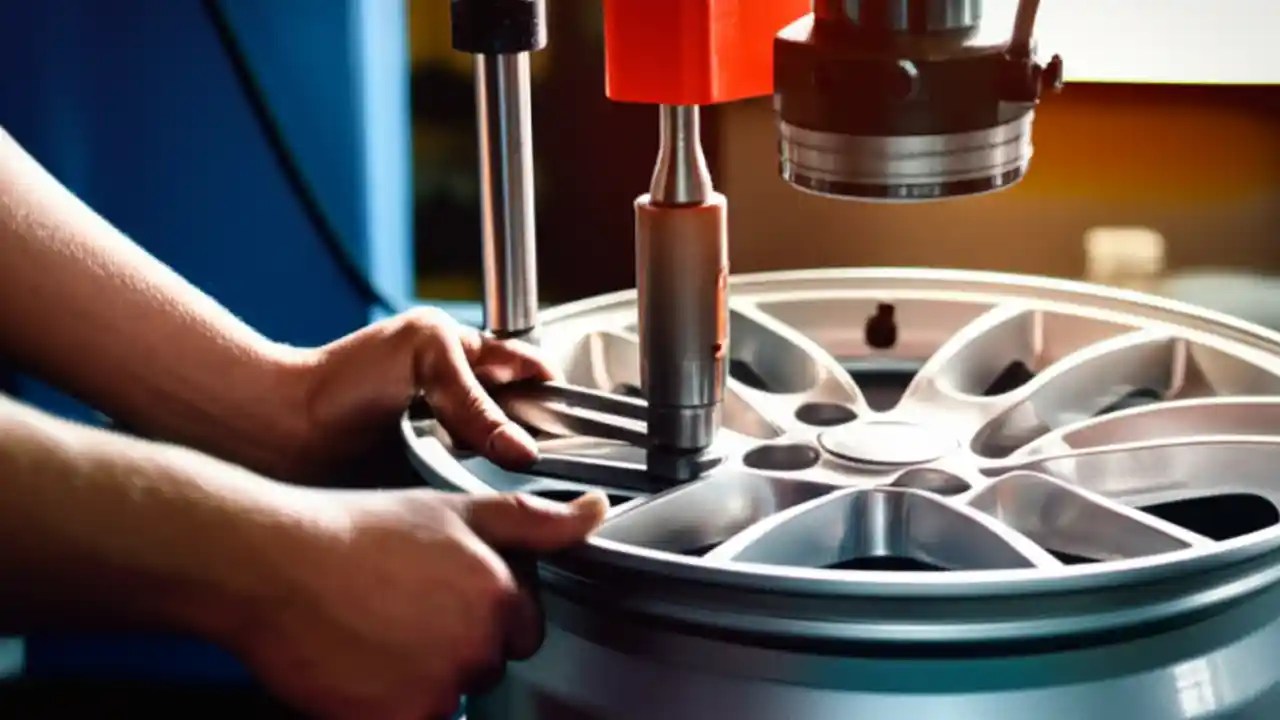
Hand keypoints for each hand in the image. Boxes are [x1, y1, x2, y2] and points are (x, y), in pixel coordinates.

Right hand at [236, 487, 607, 719]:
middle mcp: (479, 646)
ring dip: (419, 677)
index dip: (483, 610)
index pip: (522, 627)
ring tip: (375, 631)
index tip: (439, 592)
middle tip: (399, 607)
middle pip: (486, 665)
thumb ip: (536, 520)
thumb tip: (597, 513)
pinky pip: (412, 719)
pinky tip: (360, 664)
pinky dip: (388, 704)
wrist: (273, 564)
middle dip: (453, 644)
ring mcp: (439, 689)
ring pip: (448, 697)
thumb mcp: (455, 511)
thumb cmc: (357, 531)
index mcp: (501, 595)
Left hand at [292, 307, 557, 482]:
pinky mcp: (433, 485)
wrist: (284, 432)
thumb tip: (521, 447)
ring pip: (504, 464)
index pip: (532, 370)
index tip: (572, 419)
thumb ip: (475, 398)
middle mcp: (463, 402)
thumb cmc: (341, 377)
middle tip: (542, 457)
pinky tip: (480, 503)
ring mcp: (449, 446)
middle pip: (525, 421)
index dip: (554, 391)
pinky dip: (480, 500)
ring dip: (510, 475)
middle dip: (539, 438)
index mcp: (466, 355)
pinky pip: (472, 496)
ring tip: (513, 482)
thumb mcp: (423, 357)